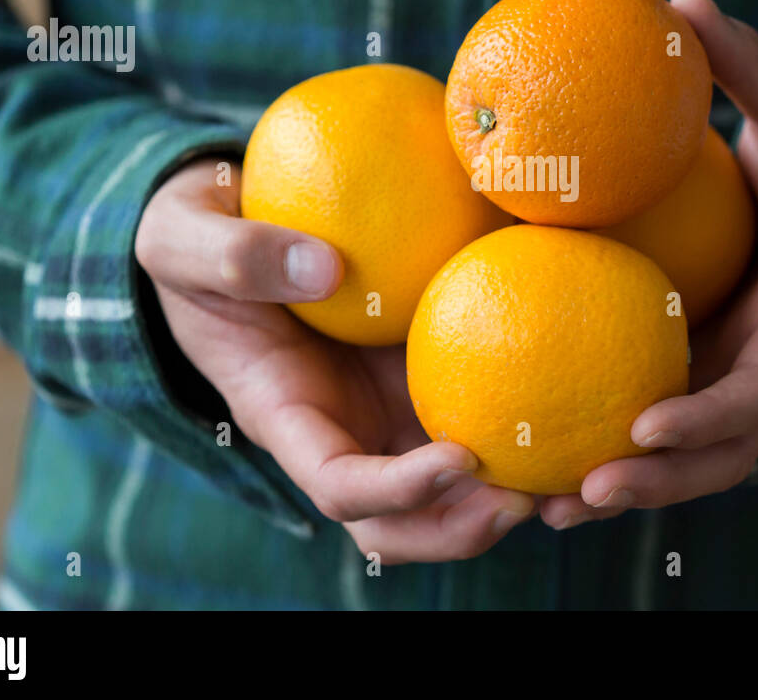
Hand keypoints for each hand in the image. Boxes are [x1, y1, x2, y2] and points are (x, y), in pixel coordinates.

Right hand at [135, 160, 535, 561]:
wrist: (225, 228)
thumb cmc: (194, 237)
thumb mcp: (185, 238)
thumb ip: (236, 255)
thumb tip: (325, 267)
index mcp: (283, 414)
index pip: (337, 484)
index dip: (396, 491)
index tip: (459, 457)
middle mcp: (339, 430)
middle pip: (401, 521)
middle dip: (462, 528)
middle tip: (530, 501)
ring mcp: (382, 408)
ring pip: (448, 485)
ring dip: (505, 493)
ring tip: (571, 476)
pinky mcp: (418, 372)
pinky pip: (473, 409)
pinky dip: (518, 421)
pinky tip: (571, 393)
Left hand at [540, 0, 757, 529]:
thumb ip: (747, 64)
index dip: (708, 416)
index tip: (642, 424)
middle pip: (721, 452)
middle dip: (657, 483)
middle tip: (580, 492)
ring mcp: (734, 379)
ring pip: (687, 460)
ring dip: (624, 488)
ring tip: (543, 505)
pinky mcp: (698, 376)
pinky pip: (654, 423)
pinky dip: (609, 450)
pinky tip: (534, 459)